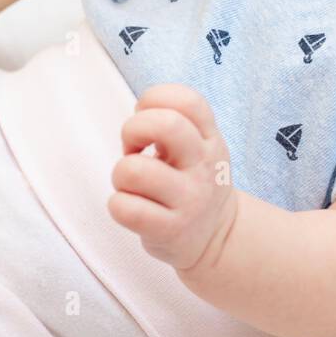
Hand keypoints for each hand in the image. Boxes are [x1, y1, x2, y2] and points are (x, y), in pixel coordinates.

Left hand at [108, 83, 238, 272]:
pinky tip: (132, 206)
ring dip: (120, 173)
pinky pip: (125, 208)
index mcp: (209, 138)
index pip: (186, 100)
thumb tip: (139, 113)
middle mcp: (204, 165)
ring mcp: (189, 199)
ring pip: (133, 170)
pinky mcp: (170, 230)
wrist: (217, 237)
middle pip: (164, 125)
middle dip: (132, 129)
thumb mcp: (201, 146)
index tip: (146, 118)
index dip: (154, 99)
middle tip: (133, 148)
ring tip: (132, 184)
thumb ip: (177, 122)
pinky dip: (118, 205)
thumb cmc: (194, 181)